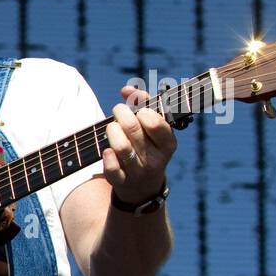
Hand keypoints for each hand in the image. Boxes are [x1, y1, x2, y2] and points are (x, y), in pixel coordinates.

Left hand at [102, 86, 176, 204]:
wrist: (143, 186)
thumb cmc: (147, 146)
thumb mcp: (153, 128)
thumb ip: (143, 104)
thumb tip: (127, 89)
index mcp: (168, 144)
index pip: (156, 123)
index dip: (142, 111)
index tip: (138, 110)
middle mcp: (156, 160)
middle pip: (133, 130)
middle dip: (121, 114)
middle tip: (118, 111)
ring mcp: (139, 172)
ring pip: (122, 147)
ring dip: (112, 131)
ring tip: (112, 127)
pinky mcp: (121, 182)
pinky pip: (112, 168)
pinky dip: (107, 155)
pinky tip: (107, 149)